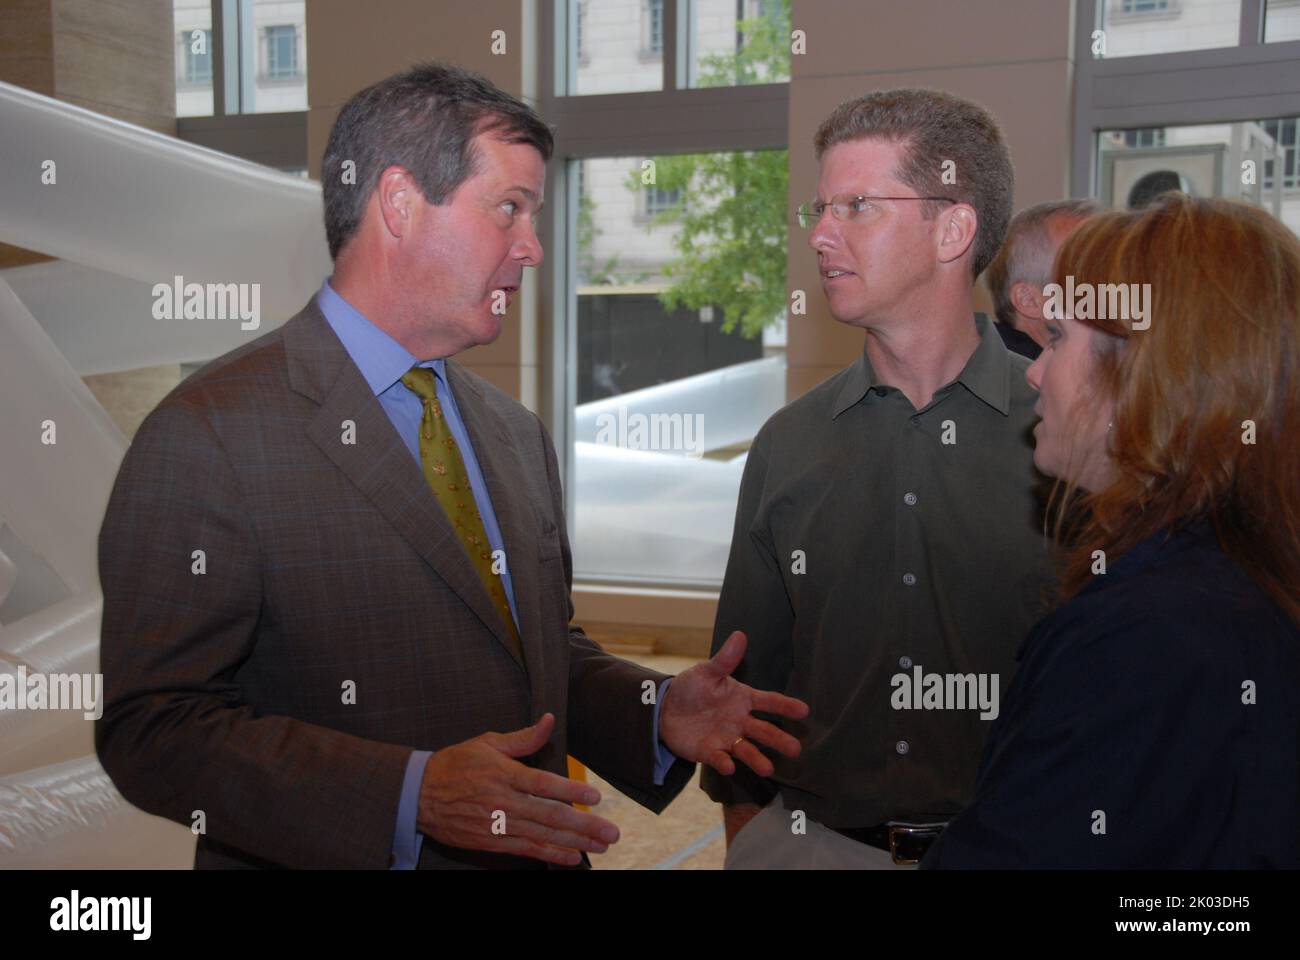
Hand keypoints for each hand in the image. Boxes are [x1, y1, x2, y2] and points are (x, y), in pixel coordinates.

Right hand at [416, 713, 619, 865]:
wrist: (419, 795)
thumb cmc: (456, 764)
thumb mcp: (488, 742)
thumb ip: (523, 737)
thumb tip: (550, 721)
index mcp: (505, 774)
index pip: (544, 784)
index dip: (571, 791)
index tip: (595, 797)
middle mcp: (504, 802)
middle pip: (550, 815)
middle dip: (584, 826)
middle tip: (611, 832)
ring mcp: (498, 825)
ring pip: (542, 836)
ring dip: (575, 843)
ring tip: (600, 847)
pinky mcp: (491, 842)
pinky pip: (526, 850)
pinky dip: (550, 855)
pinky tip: (571, 858)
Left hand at [658, 631, 809, 776]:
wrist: (666, 709)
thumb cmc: (692, 688)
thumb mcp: (707, 672)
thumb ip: (724, 659)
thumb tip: (740, 635)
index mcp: (743, 699)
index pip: (769, 702)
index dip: (785, 706)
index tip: (804, 711)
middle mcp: (740, 721)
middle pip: (764, 731)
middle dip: (779, 740)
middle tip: (796, 749)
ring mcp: (726, 738)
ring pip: (746, 750)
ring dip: (757, 759)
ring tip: (768, 769)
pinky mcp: (710, 752)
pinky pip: (720, 759)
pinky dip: (725, 763)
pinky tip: (730, 766)